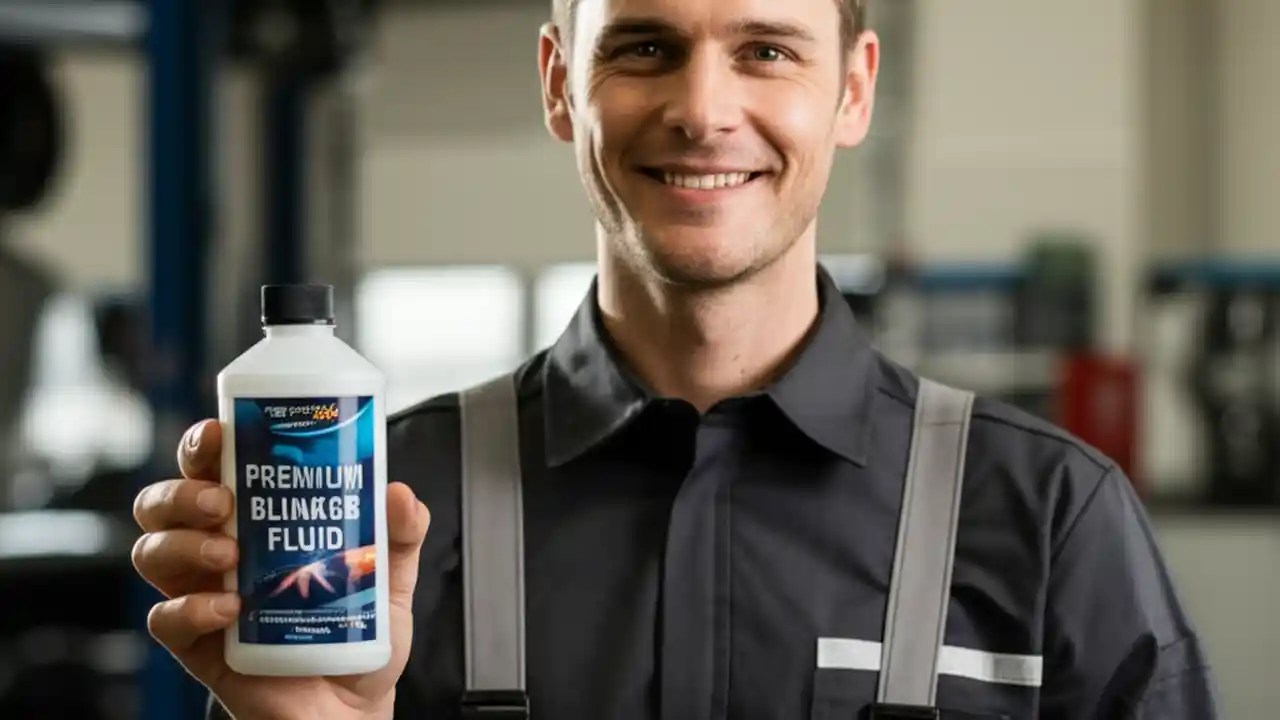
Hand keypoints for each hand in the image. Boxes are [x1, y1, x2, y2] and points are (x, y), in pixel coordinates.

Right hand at [132, 420, 429, 719]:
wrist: (354, 708)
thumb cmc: (357, 635)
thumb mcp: (390, 577)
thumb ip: (400, 533)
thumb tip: (398, 494)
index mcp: (256, 523)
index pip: (211, 470)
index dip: (203, 446)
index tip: (220, 433)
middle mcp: (219, 553)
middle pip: (164, 503)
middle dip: (182, 491)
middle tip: (223, 502)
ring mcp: (202, 597)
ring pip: (151, 552)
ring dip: (182, 543)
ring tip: (229, 555)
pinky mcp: (199, 646)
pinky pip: (164, 619)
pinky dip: (189, 608)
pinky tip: (229, 609)